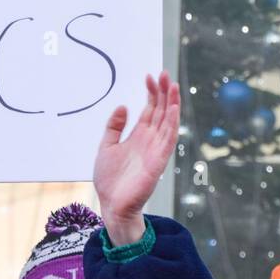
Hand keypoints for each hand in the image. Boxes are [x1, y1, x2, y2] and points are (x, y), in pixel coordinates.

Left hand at [92, 71, 179, 244]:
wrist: (112, 205)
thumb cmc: (110, 180)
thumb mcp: (106, 147)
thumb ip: (114, 127)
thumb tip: (122, 106)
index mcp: (139, 136)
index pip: (150, 109)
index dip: (151, 93)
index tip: (150, 77)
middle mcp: (150, 140)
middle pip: (161, 111)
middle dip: (163, 92)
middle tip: (164, 73)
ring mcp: (156, 149)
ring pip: (168, 121)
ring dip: (171, 103)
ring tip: (172, 85)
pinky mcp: (158, 161)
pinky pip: (168, 139)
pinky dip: (172, 123)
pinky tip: (173, 108)